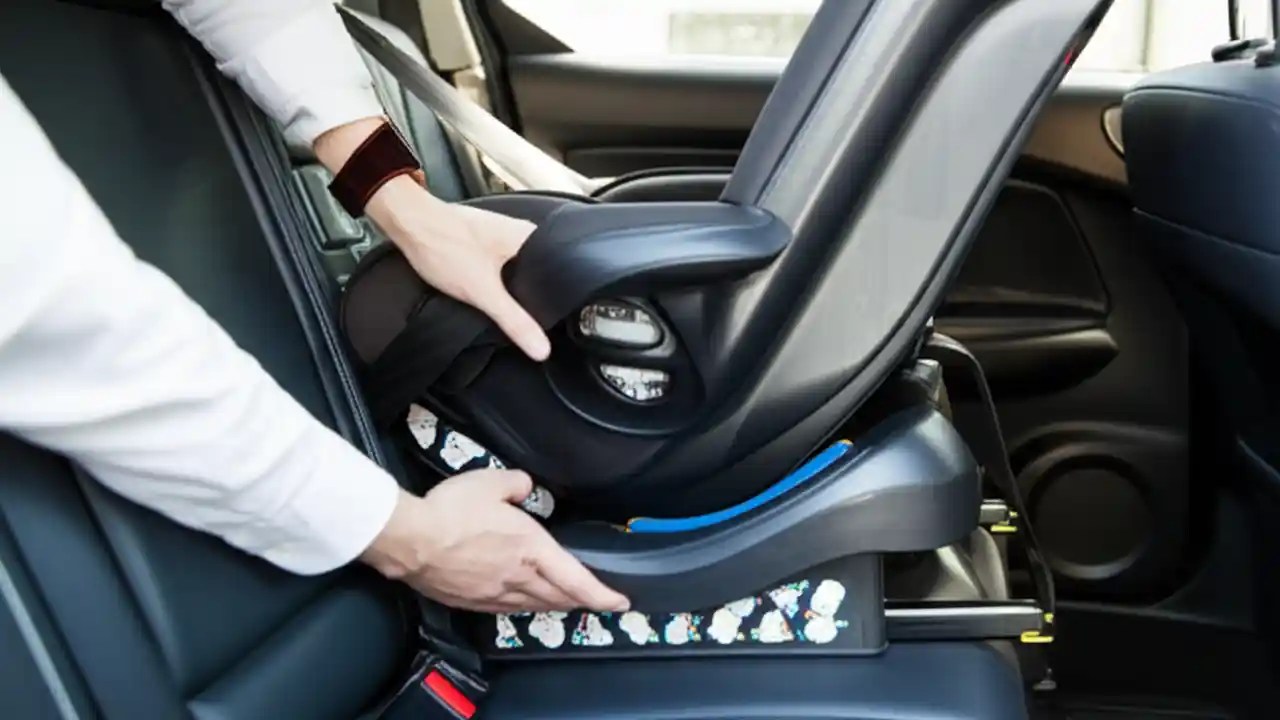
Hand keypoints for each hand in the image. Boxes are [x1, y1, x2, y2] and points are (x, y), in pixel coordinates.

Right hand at [361, 469, 628, 613]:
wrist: (410, 540)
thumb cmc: (450, 511)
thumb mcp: (492, 482)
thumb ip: (517, 483)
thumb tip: (525, 488)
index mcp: (531, 549)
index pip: (577, 580)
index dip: (603, 595)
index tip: (620, 602)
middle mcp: (518, 578)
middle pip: (560, 598)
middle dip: (582, 601)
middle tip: (596, 600)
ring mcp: (494, 594)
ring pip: (536, 606)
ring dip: (555, 604)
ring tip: (565, 600)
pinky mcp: (472, 602)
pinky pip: (508, 609)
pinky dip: (525, 606)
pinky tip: (523, 600)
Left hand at [365, 177, 550, 360]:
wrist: (408, 223)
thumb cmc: (443, 243)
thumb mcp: (483, 292)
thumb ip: (515, 321)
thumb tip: (541, 347)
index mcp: (531, 238)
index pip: (560, 273)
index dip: (558, 301)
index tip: (554, 323)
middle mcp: (520, 233)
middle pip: (539, 274)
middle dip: (534, 297)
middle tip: (528, 321)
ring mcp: (501, 235)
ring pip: (519, 270)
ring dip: (514, 289)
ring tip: (509, 308)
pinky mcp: (482, 241)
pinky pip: (501, 266)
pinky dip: (498, 281)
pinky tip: (490, 292)